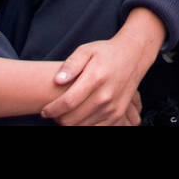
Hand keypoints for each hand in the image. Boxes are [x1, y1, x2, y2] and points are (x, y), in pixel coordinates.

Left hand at [41, 8, 163, 124]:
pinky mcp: (117, 114)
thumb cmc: (107, 53)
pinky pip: (95, 129)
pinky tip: (79, 116)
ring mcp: (113, 107)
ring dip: (70, 123)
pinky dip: (83, 126)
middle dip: (58, 118)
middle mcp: (105, 95)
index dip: (52, 110)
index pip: (67, 102)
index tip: (45, 110)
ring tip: (66, 113)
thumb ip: (71, 64)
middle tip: (54, 112)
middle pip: (72, 119)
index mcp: (95, 78)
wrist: (134, 56)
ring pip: (81, 126)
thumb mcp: (87, 50)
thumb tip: (57, 80)